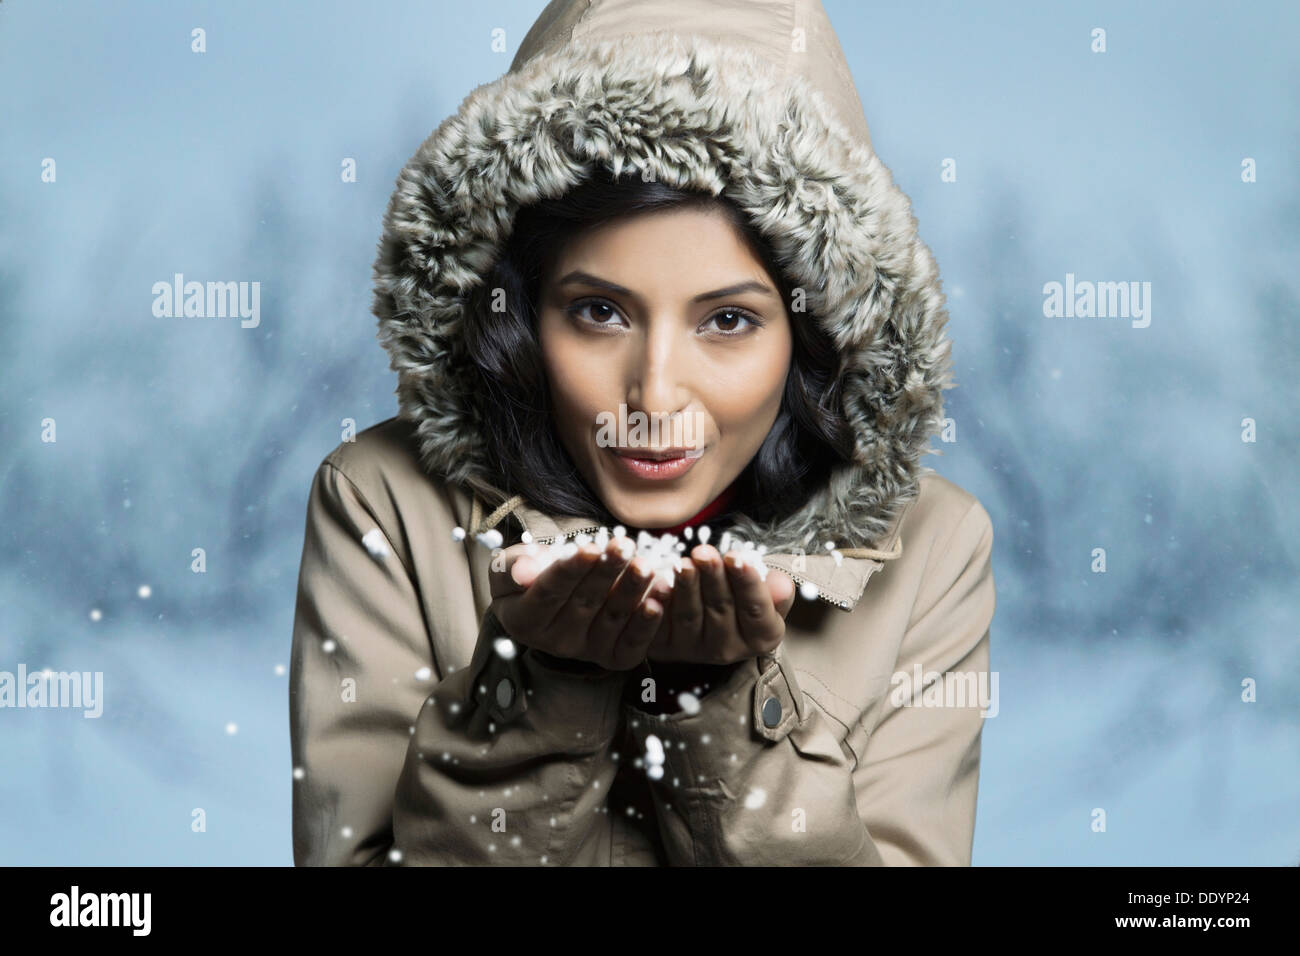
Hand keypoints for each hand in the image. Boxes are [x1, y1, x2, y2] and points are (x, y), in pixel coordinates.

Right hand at [489, 537, 664, 670]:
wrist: (555, 595)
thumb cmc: (532, 573)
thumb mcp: (511, 565)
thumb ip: (512, 567)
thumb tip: (523, 573)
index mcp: (523, 620)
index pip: (549, 592)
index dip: (570, 570)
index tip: (590, 548)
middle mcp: (554, 642)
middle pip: (584, 603)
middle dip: (607, 572)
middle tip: (624, 547)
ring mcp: (586, 652)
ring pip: (612, 620)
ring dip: (631, 592)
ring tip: (646, 566)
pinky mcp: (613, 658)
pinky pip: (631, 646)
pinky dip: (646, 626)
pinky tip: (658, 602)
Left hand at [644, 545, 795, 664]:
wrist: (705, 618)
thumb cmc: (739, 596)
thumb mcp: (763, 593)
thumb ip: (774, 590)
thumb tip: (781, 584)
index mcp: (760, 636)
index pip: (756, 610)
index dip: (746, 583)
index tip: (736, 557)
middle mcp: (729, 649)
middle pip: (721, 609)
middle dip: (712, 578)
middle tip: (703, 552)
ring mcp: (695, 651)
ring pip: (690, 616)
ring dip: (686, 588)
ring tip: (683, 563)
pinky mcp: (665, 648)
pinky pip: (660, 626)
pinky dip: (658, 605)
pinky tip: (657, 585)